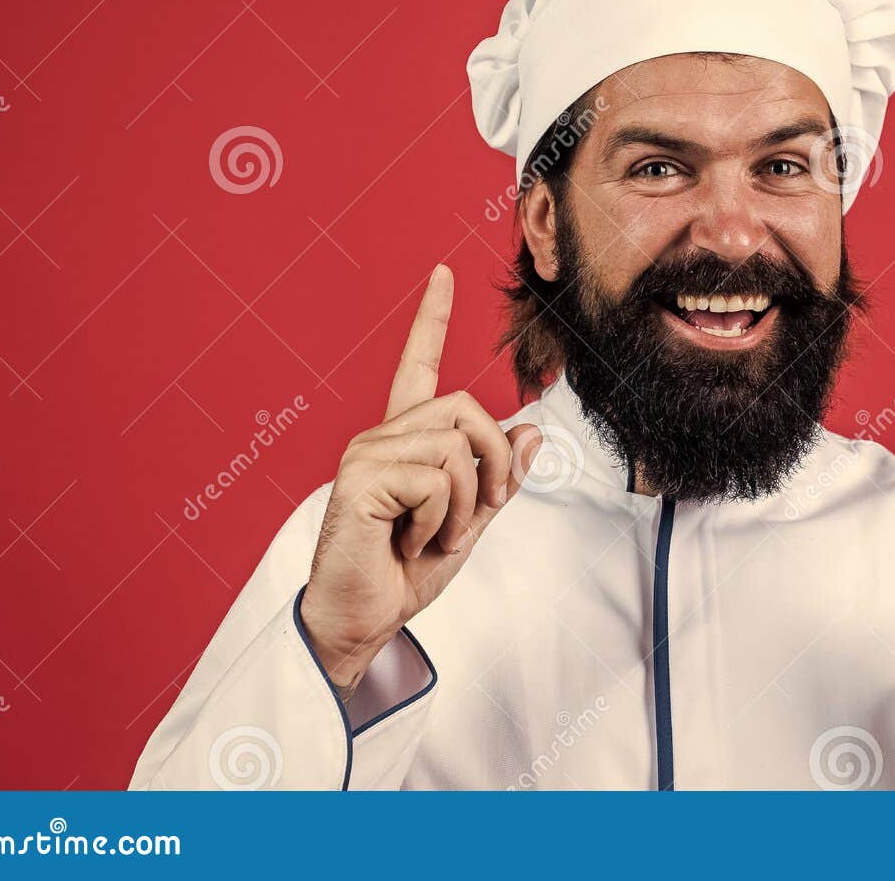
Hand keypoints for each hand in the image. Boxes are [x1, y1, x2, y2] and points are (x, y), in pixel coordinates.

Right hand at [300, 265, 540, 692]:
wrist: (360, 621)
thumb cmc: (402, 574)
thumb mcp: (467, 524)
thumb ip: (499, 480)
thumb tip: (534, 431)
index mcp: (403, 441)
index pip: (418, 365)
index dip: (432, 319)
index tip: (443, 273)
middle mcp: (380, 436)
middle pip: (464, 408)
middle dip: (495, 460)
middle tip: (487, 508)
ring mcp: (365, 454)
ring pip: (455, 447)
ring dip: (467, 504)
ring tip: (437, 538)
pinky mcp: (359, 480)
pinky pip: (434, 480)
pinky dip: (441, 522)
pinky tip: (411, 543)